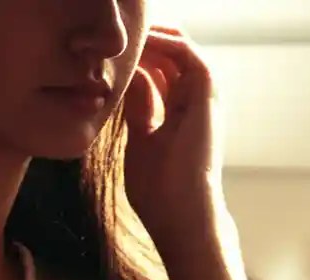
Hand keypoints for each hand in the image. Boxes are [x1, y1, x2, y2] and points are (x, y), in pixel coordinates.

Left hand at [122, 27, 228, 259]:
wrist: (180, 213)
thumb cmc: (160, 191)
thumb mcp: (140, 140)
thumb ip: (138, 109)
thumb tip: (132, 79)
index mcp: (178, 113)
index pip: (159, 71)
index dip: (134, 58)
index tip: (103, 54)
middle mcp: (193, 102)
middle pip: (170, 55)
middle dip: (143, 42)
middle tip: (112, 38)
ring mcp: (201, 98)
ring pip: (180, 49)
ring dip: (153, 38)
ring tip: (125, 36)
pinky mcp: (206, 96)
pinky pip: (188, 53)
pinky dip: (165, 42)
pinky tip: (139, 44)